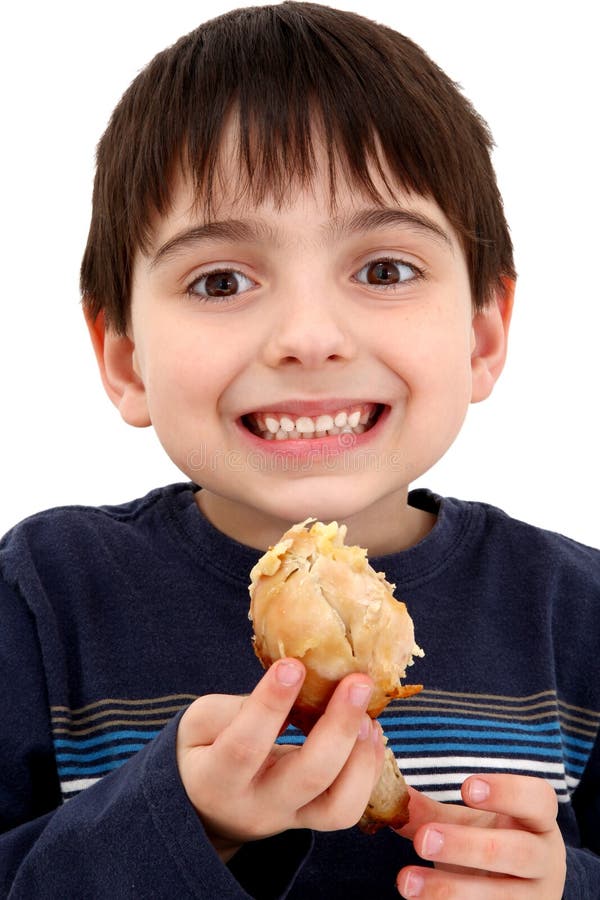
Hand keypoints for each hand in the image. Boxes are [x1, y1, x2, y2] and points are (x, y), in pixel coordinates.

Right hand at [176, 659, 384, 858]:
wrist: (206, 809)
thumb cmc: (202, 752)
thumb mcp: (197, 724)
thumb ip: (234, 708)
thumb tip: (288, 691)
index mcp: (215, 779)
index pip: (245, 746)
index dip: (270, 705)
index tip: (293, 665)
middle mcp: (257, 805)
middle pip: (308, 777)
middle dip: (339, 726)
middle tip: (357, 683)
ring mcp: (290, 818)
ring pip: (339, 806)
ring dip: (362, 757)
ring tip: (368, 717)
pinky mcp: (313, 820)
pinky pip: (350, 806)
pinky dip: (369, 768)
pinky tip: (370, 733)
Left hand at [396, 774, 565, 897]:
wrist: (520, 889)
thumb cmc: (491, 841)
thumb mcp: (469, 823)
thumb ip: (431, 811)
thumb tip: (390, 796)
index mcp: (537, 821)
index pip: (538, 799)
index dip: (507, 791)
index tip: (466, 787)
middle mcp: (545, 860)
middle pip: (516, 851)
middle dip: (466, 846)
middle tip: (423, 840)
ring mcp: (536, 898)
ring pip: (501, 897)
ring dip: (450, 890)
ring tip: (406, 881)